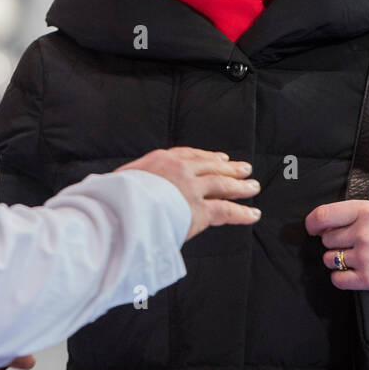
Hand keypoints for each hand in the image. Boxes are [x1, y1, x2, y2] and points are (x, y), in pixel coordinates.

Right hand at [116, 147, 260, 241]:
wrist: (121, 209)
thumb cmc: (115, 199)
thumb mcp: (122, 181)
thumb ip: (135, 183)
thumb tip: (128, 191)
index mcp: (160, 161)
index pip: (188, 155)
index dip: (206, 157)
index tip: (218, 157)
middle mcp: (180, 170)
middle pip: (210, 166)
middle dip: (229, 167)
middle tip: (243, 168)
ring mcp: (191, 189)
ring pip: (222, 185)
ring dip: (240, 186)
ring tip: (253, 186)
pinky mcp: (199, 210)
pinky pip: (226, 210)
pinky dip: (242, 212)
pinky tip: (253, 214)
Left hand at [305, 200, 368, 293]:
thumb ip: (353, 215)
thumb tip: (322, 224)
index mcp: (365, 211)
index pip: (323, 215)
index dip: (313, 223)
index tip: (312, 228)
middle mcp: (363, 231)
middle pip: (326, 239)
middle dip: (334, 244)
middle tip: (351, 245)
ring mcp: (365, 255)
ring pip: (329, 259)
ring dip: (337, 261)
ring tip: (355, 259)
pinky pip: (338, 279)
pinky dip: (342, 278)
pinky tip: (354, 274)